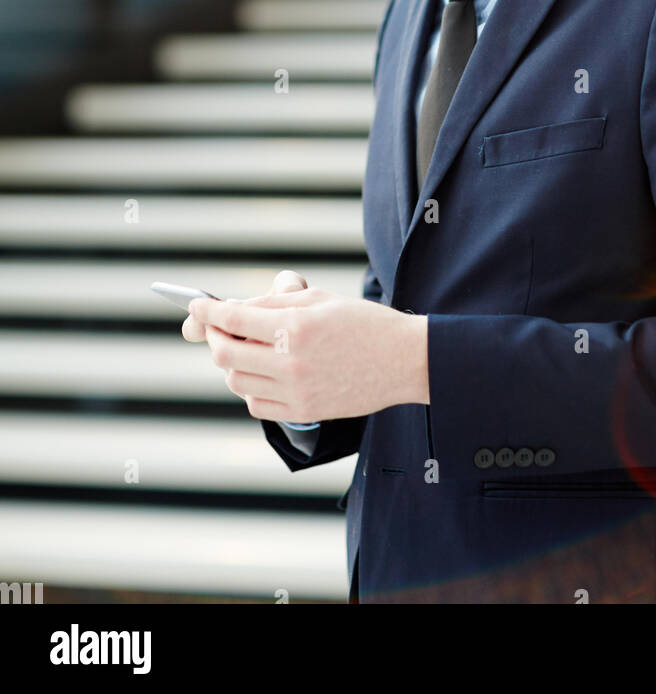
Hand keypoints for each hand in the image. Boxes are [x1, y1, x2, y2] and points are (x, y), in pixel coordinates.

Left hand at [187, 288, 428, 420]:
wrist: (403, 361)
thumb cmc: (363, 322)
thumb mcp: (318, 299)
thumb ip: (273, 304)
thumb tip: (234, 310)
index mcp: (294, 327)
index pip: (233, 319)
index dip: (207, 311)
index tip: (195, 305)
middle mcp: (290, 363)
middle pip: (224, 354)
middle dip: (213, 337)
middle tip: (217, 327)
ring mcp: (295, 392)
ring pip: (236, 381)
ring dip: (230, 363)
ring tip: (243, 349)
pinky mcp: (303, 412)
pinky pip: (256, 404)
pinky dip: (249, 388)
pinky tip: (262, 373)